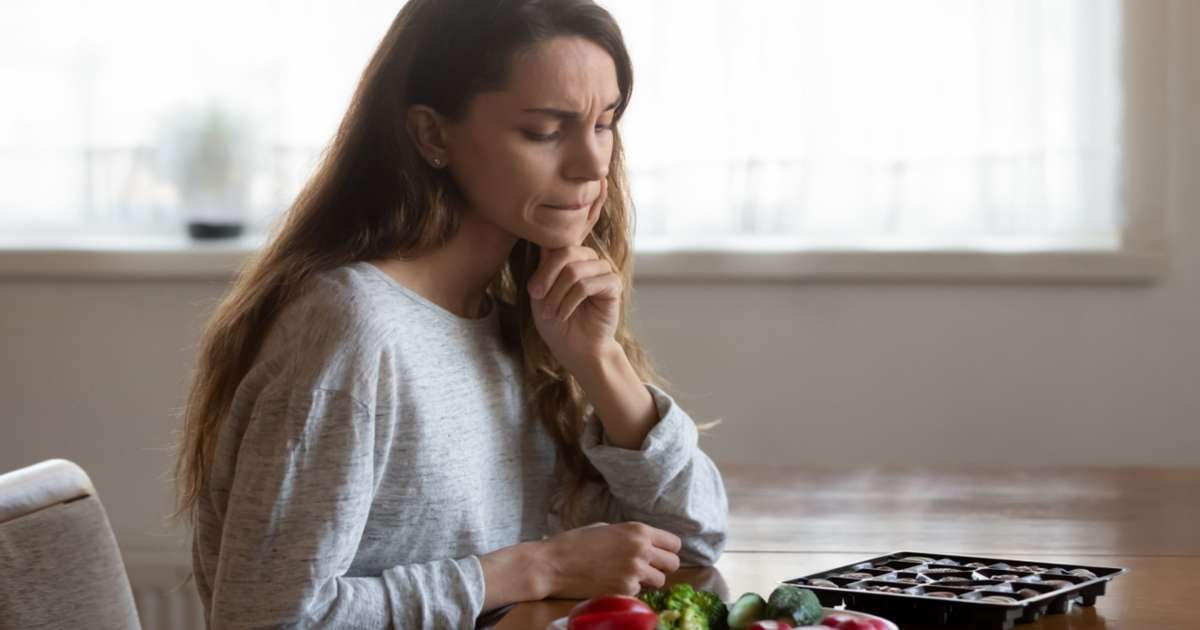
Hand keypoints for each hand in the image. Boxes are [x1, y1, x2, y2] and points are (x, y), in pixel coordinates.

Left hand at [528, 178, 619, 367]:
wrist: (575, 349)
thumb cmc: (556, 322)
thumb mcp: (540, 292)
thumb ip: (542, 267)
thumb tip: (542, 240)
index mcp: (572, 256)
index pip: (556, 245)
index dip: (543, 267)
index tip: (534, 292)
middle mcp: (589, 259)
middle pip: (565, 252)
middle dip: (547, 278)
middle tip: (539, 299)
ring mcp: (603, 270)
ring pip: (574, 271)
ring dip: (557, 295)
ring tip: (551, 313)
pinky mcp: (614, 284)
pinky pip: (586, 286)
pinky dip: (569, 302)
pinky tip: (564, 315)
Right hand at [532, 521, 682, 598]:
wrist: (553, 564)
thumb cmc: (576, 542)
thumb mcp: (607, 528)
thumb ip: (630, 536)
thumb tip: (647, 545)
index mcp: (638, 531)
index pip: (674, 544)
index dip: (667, 550)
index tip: (658, 554)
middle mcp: (641, 550)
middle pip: (673, 564)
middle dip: (662, 567)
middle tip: (646, 568)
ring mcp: (634, 573)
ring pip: (660, 582)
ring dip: (648, 581)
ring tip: (628, 576)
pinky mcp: (624, 591)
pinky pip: (639, 593)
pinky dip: (629, 590)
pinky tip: (612, 583)